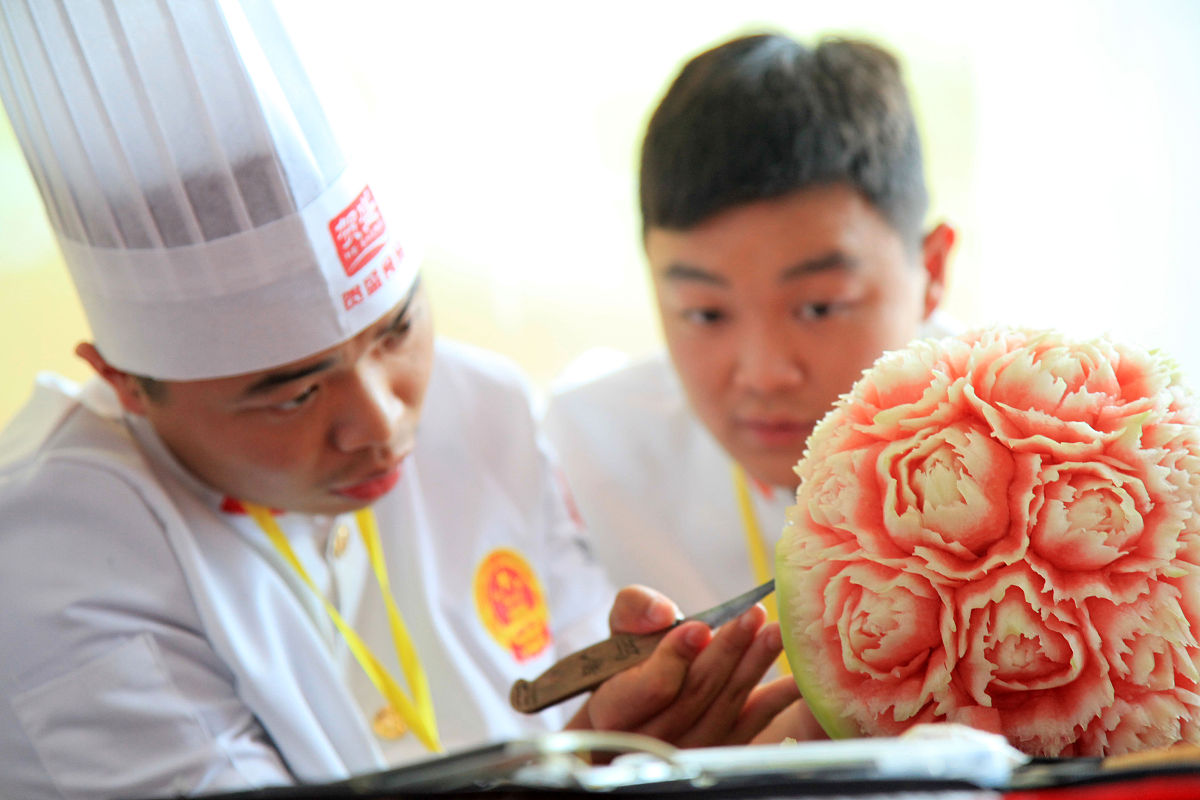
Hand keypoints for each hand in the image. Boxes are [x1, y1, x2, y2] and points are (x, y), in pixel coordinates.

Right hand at [565, 585, 800, 746]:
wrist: (636, 709)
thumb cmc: (627, 663)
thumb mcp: (621, 629)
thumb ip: (634, 611)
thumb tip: (662, 613)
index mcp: (614, 709)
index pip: (649, 688)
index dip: (674, 657)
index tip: (700, 628)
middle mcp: (648, 739)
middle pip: (693, 696)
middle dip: (726, 652)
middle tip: (751, 616)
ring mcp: (686, 750)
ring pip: (724, 709)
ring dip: (753, 667)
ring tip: (774, 632)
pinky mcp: (718, 751)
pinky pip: (750, 727)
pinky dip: (775, 701)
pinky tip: (796, 680)